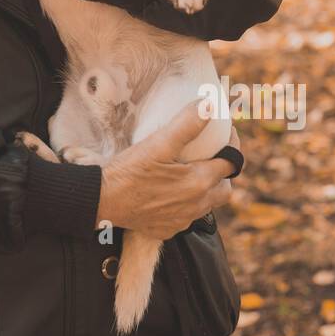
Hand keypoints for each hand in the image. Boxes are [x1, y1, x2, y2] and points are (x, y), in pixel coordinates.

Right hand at [90, 103, 239, 239]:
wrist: (102, 200)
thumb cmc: (128, 172)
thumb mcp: (157, 144)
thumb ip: (186, 125)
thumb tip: (209, 106)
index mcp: (198, 183)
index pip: (231, 164)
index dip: (232, 146)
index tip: (226, 134)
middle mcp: (195, 206)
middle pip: (224, 190)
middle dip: (223, 174)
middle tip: (211, 157)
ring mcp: (181, 220)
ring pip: (206, 205)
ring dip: (205, 190)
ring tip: (190, 172)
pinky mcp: (167, 230)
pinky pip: (186, 217)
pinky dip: (185, 204)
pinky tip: (170, 193)